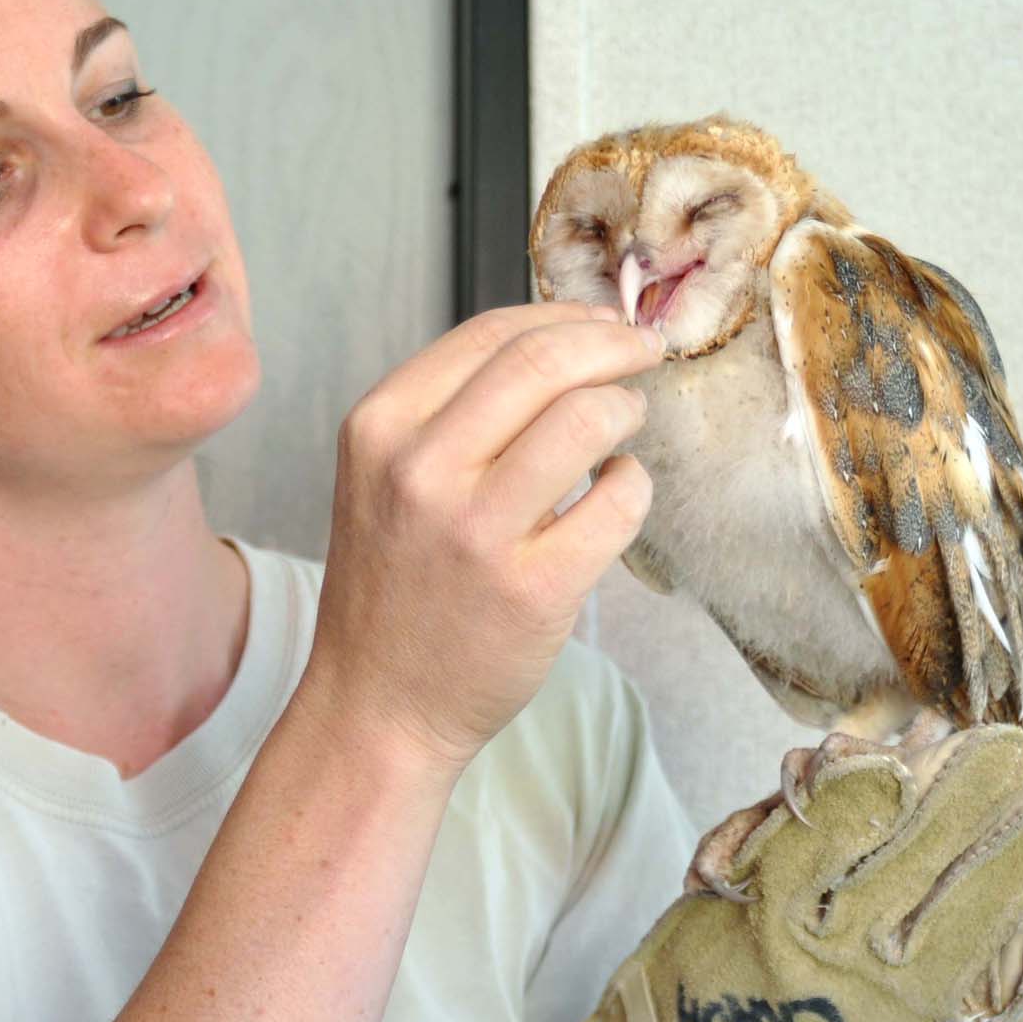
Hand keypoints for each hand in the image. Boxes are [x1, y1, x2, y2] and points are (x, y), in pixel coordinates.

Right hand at [306, 301, 665, 770]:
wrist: (378, 704)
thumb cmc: (395, 584)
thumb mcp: (386, 476)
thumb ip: (452, 410)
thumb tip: (561, 341)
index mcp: (381, 426)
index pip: (491, 332)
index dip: (565, 316)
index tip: (604, 324)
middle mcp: (421, 469)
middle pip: (544, 361)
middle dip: (613, 346)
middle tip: (645, 353)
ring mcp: (477, 531)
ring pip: (588, 420)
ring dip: (626, 410)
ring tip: (626, 427)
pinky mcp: (533, 589)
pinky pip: (617, 503)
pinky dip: (634, 485)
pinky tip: (619, 493)